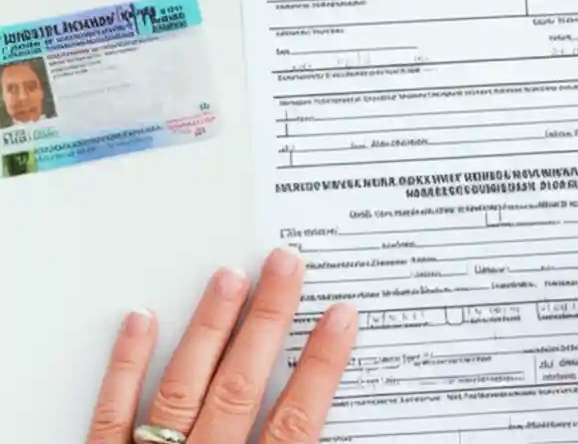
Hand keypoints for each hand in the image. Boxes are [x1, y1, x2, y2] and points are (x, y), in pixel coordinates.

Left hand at [86, 249, 356, 443]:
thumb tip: (345, 432)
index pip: (296, 420)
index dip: (321, 366)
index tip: (340, 318)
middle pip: (241, 386)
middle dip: (267, 320)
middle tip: (285, 267)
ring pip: (184, 387)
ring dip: (210, 327)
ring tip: (228, 278)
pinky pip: (113, 413)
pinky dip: (128, 366)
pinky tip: (142, 322)